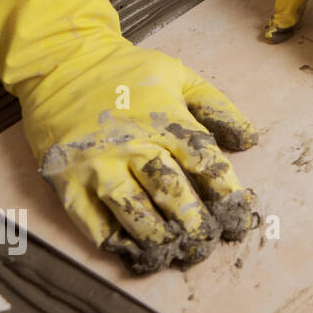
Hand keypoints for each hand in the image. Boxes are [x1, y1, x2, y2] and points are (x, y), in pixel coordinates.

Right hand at [0, 0, 256, 272]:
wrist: (62, 59)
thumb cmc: (127, 70)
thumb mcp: (181, 76)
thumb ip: (218, 106)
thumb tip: (250, 141)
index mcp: (167, 120)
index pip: (205, 164)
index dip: (227, 195)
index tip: (239, 218)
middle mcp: (134, 144)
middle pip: (172, 192)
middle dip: (195, 223)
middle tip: (208, 243)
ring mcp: (98, 163)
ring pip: (132, 210)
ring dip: (157, 237)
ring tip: (174, 253)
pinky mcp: (66, 178)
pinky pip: (90, 218)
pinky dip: (112, 239)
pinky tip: (130, 251)